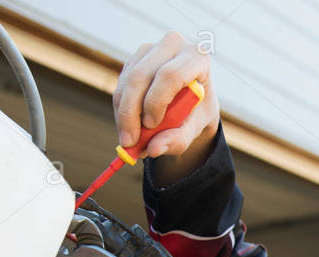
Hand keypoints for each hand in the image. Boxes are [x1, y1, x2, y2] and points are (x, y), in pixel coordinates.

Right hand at [113, 32, 220, 181]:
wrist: (193, 100)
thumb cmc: (197, 111)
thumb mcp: (195, 128)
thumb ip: (179, 139)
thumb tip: (153, 149)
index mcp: (197, 57)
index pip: (171, 75)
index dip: (156, 101)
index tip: (150, 126)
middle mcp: (174, 45)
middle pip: (141, 76)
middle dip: (131, 112)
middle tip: (129, 142)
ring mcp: (152, 48)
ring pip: (127, 81)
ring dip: (124, 114)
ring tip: (130, 139)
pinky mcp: (137, 56)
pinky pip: (121, 83)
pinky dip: (121, 108)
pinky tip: (129, 124)